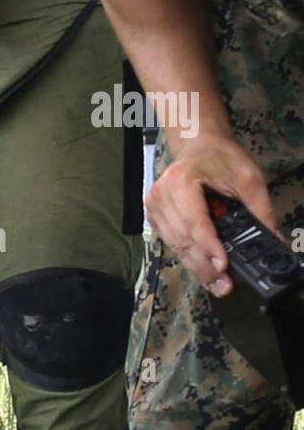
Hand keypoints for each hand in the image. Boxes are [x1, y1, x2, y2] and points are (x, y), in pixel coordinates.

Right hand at [146, 135, 278, 295]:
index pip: (194, 220)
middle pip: (183, 238)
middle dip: (205, 266)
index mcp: (181, 180)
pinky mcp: (155, 216)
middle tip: (226, 285)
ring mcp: (155, 205)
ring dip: (197, 268)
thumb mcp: (248, 177)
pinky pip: (171, 244)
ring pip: (176, 246)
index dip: (209, 245)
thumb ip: (261, 209)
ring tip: (219, 285)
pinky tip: (205, 272)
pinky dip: (189, 260)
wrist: (199, 144)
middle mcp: (162, 194)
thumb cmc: (220, 157)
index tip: (224, 265)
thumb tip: (275, 240)